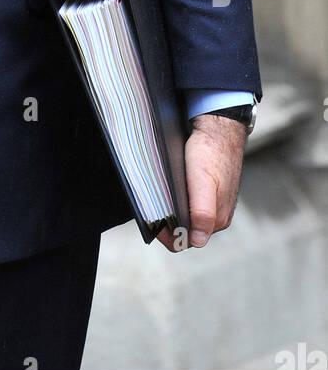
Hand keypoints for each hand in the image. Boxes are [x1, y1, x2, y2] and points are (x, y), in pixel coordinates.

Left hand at [156, 112, 246, 252]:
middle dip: (167, 222)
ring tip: (158, 196)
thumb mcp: (203, 182)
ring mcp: (214, 205)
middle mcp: (216, 216)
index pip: (185, 241)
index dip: (166, 234)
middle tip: (150, 205)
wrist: (219, 129)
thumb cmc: (211, 152)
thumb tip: (198, 240)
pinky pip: (190, 203)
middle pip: (185, 230)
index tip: (150, 220)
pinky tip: (170, 188)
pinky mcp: (210, 193)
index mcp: (216, 219)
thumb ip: (203, 212)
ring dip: (172, 210)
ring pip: (187, 216)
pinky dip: (178, 199)